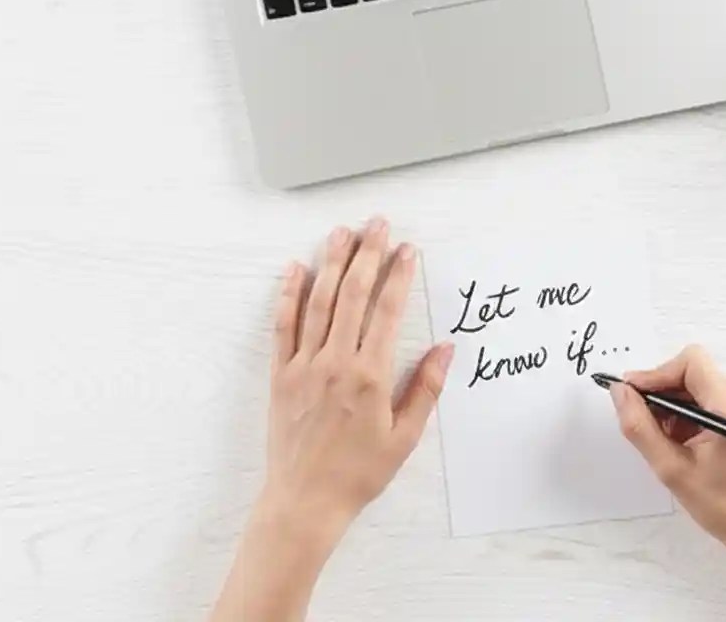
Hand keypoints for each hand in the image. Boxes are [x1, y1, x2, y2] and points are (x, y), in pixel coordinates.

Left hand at [212, 219, 454, 621]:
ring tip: (341, 232)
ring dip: (331, 263)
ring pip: (318, 302)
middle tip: (377, 224)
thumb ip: (424, 388)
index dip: (398, 276)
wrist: (305, 501)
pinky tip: (296, 269)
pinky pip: (283, 326)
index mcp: (369, 377)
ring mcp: (304, 366)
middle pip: (351, 295)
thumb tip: (445, 348)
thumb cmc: (358, 474)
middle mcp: (335, 363)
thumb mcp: (404, 437)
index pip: (386, 312)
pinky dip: (289, 295)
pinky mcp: (281, 375)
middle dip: (367, 255)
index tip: (408, 250)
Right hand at [611, 345, 725, 547]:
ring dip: (677, 405)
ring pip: (702, 385)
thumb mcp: (672, 469)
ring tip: (667, 440)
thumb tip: (620, 392)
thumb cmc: (723, 507)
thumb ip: (640, 427)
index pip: (691, 362)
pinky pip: (714, 398)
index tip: (633, 395)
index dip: (657, 373)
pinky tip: (685, 442)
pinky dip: (692, 413)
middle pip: (694, 373)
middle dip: (664, 393)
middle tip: (644, 424)